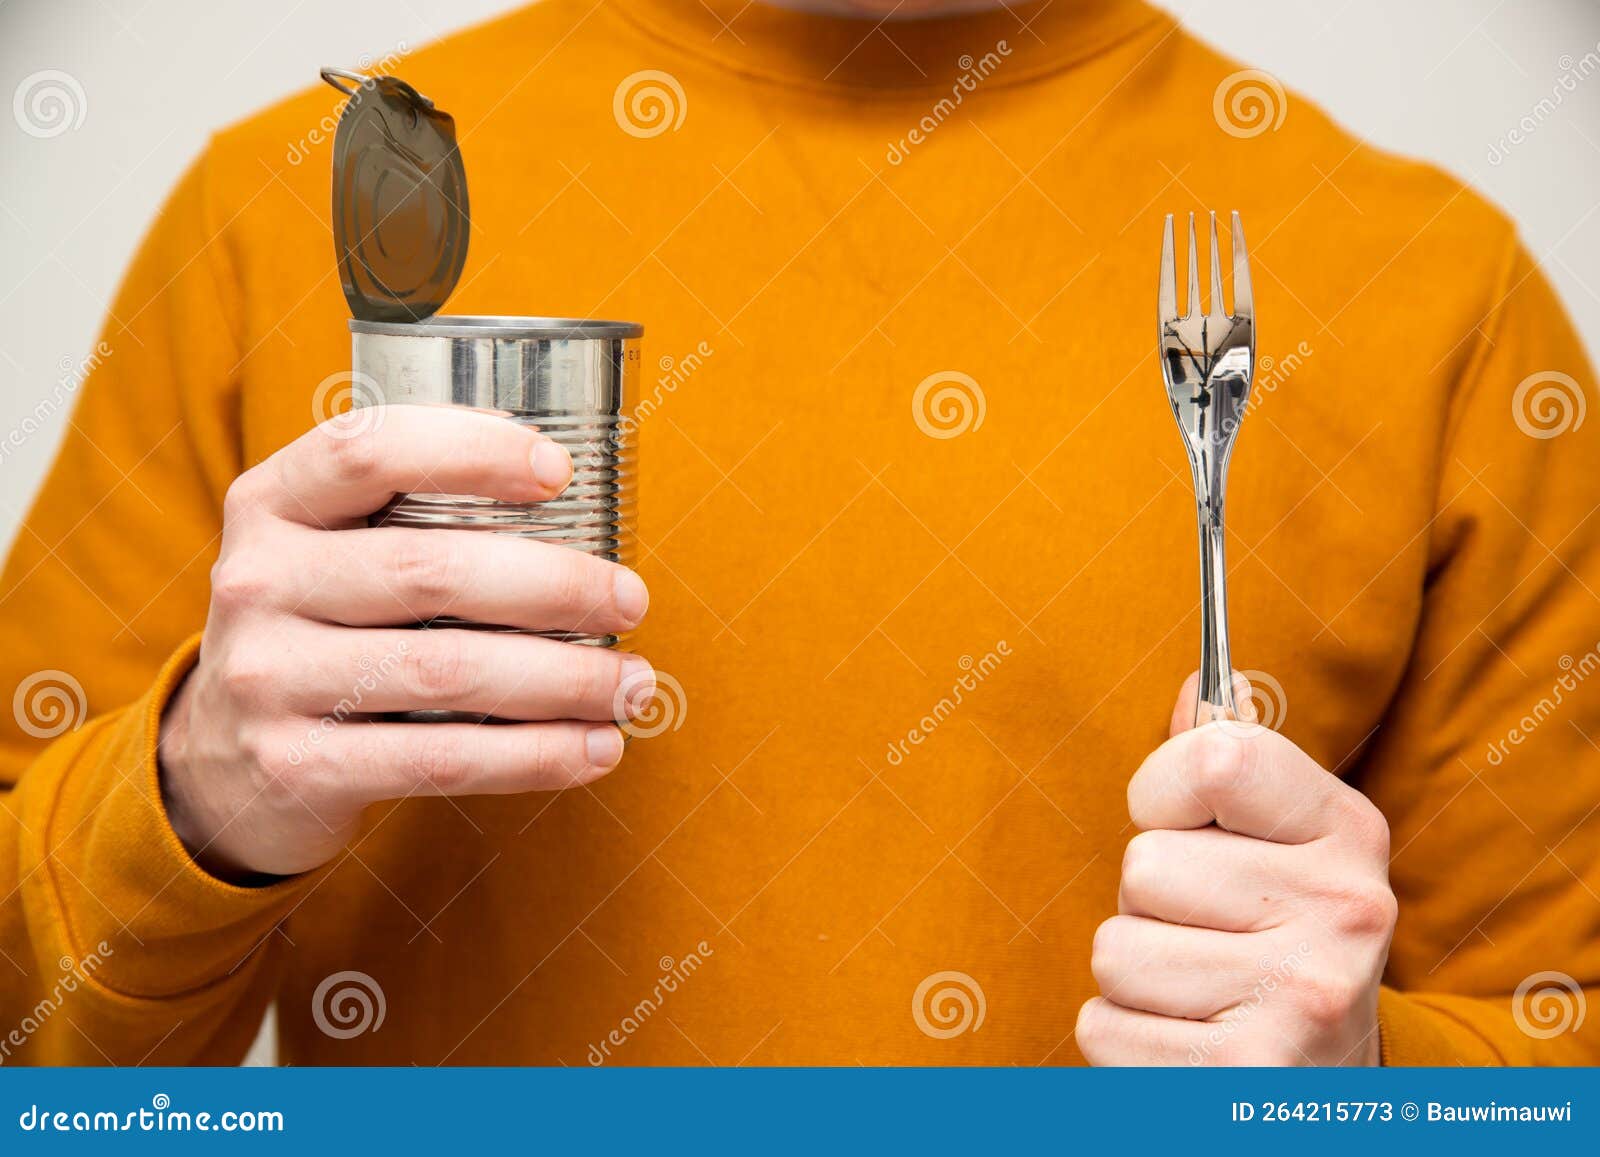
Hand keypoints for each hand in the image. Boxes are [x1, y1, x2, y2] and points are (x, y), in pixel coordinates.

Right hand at [158, 405, 652, 879]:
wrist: (218, 763)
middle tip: (632, 599)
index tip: (560, 469)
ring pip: (447, 670)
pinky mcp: (296, 767)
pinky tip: (595, 748)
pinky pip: (441, 759)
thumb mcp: (327, 550)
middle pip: (430, 568)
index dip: (470, 449)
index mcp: (273, 502)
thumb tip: (574, 492)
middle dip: (556, 584)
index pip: (367, 449)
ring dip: (565, 679)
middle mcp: (259, 580)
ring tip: (634, 684)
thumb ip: (411, 512)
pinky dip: (535, 756)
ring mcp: (268, 677)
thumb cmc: (321, 630)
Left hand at [1076, 673, 1396, 1065]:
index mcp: (1347, 831)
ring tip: (1200, 992)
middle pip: (1143, 865)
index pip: (1211, 757)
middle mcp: (1345, 911)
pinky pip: (1103, 1027)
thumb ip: (1229, 765)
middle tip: (1207, 935)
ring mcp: (1304, 998)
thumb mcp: (1278, 846)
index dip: (1160, 793)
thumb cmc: (1277, 942)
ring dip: (1135, 977)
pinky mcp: (1248, 1077)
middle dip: (1149, 905)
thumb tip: (1200, 681)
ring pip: (1115, 951)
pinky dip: (1126, 1042)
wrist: (1331, 1090)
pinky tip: (1190, 1044)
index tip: (1183, 827)